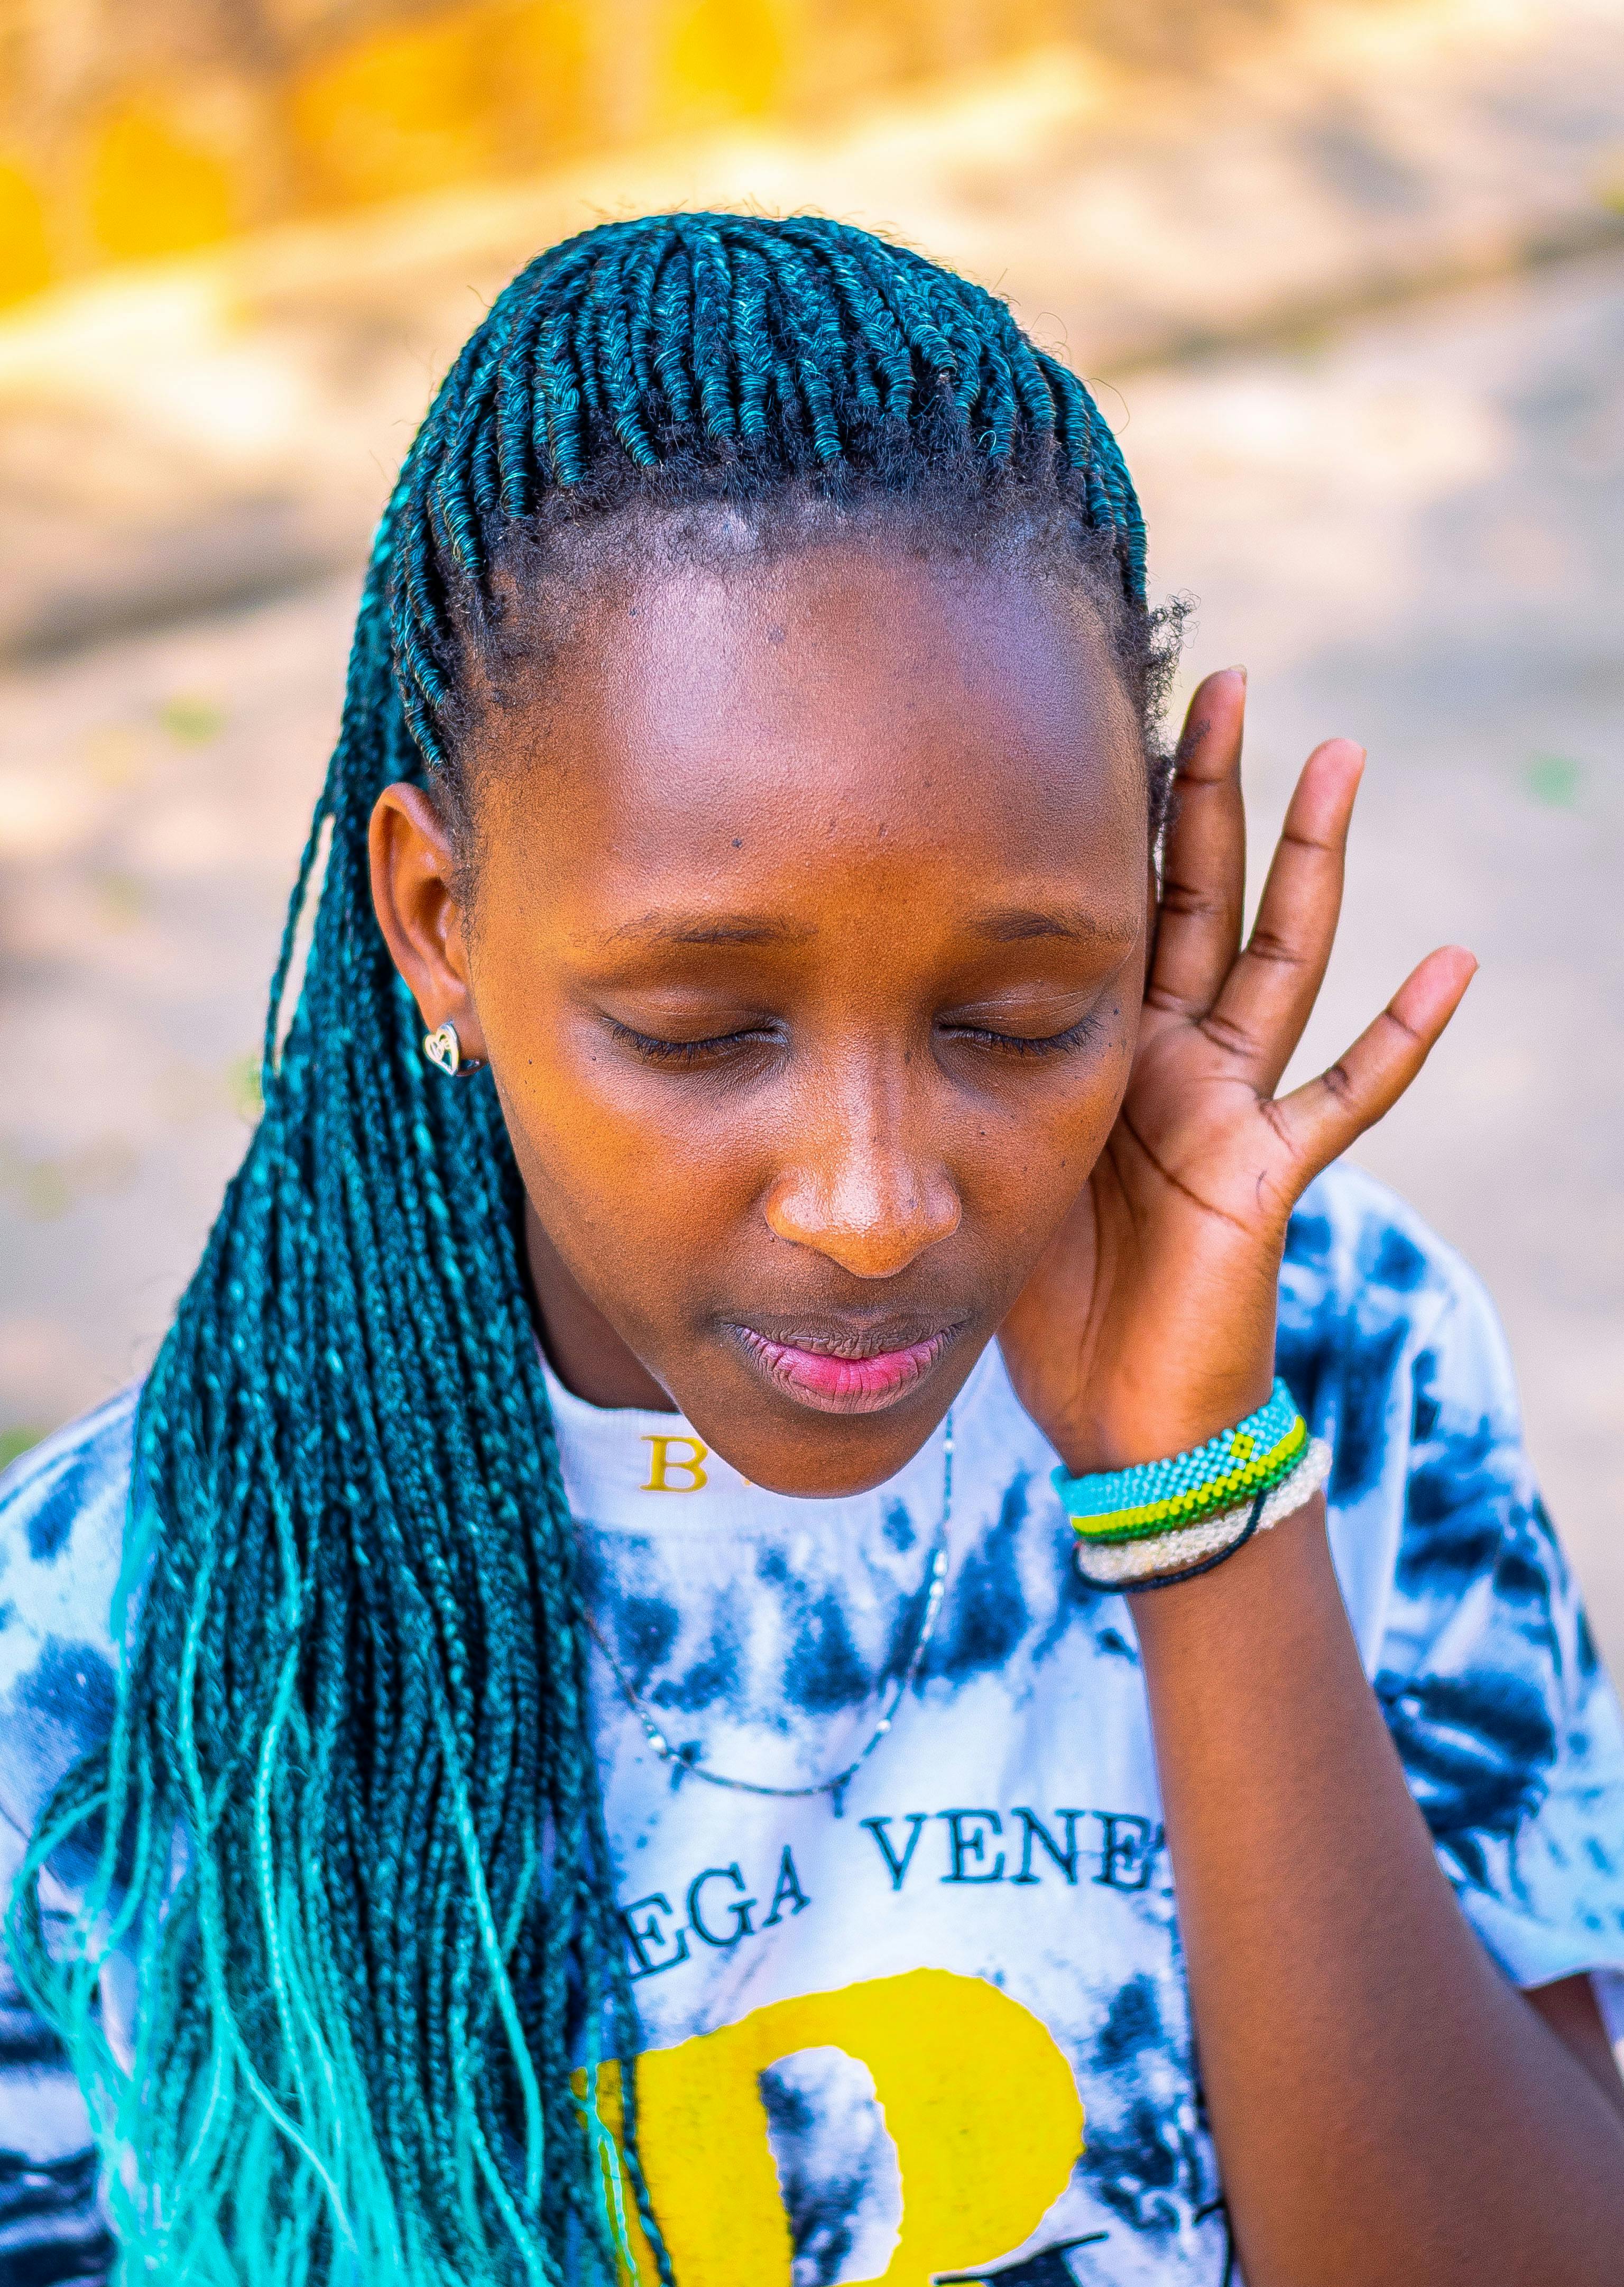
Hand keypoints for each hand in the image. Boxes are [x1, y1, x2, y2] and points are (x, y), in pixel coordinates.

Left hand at [998, 667, 1474, 1475]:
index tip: (1116, 712)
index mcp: (1101, 1050)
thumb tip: (897, 989)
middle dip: (1213, 792)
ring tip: (1338, 759)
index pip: (1117, 908)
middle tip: (1227, 680)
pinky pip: (1346, 1094)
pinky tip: (1449, 964)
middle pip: (1202, 898)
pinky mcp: (1266, 1171)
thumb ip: (983, 1079)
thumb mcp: (994, 1160)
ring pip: (1278, 958)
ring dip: (1311, 863)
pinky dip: (1400, 1035)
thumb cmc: (1047, 1300)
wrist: (1114, 1418)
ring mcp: (1229, 1107)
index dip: (1121, 819)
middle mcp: (1173, 1059)